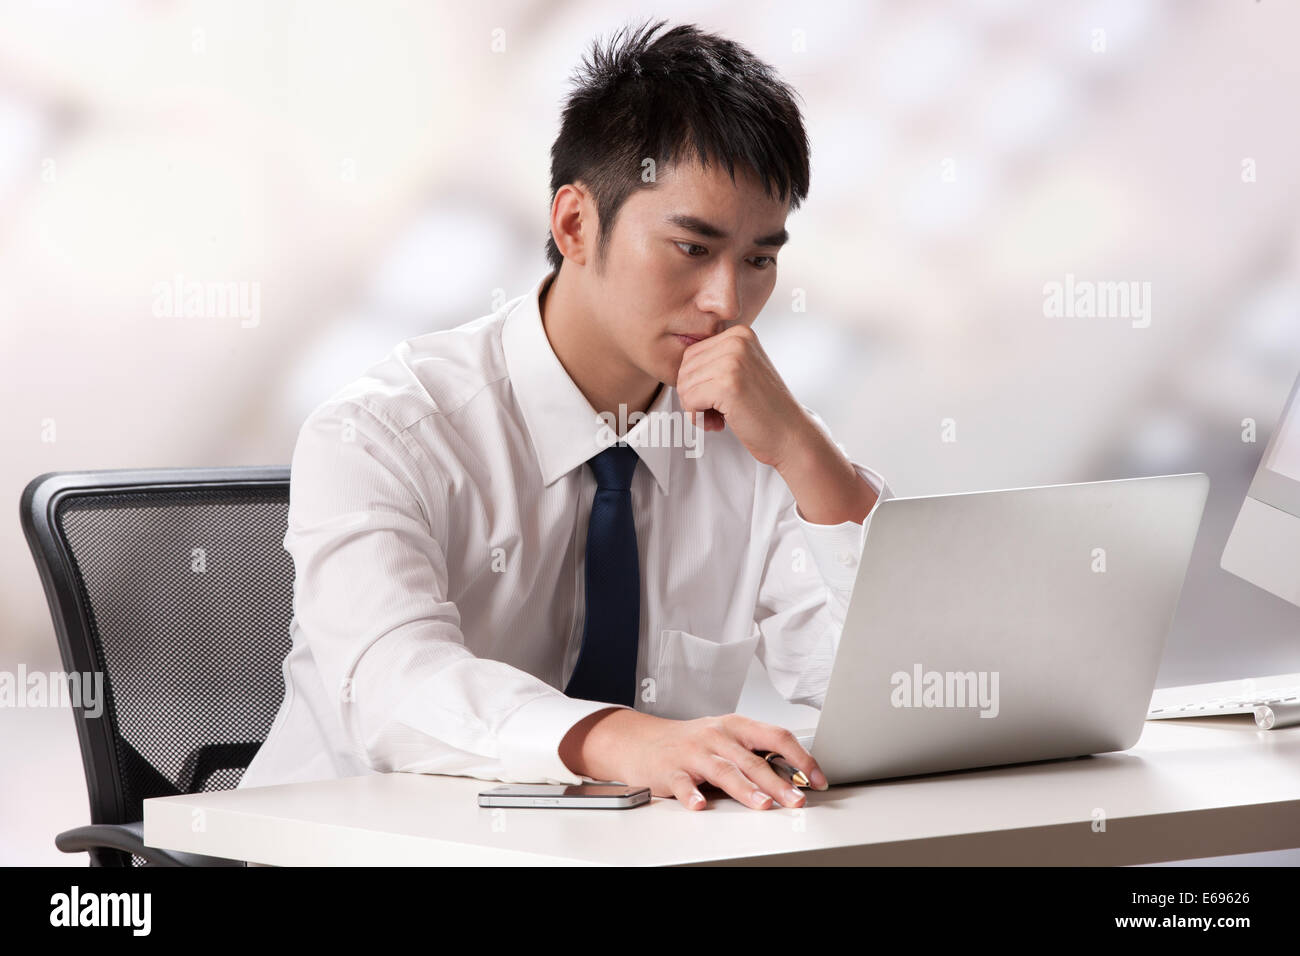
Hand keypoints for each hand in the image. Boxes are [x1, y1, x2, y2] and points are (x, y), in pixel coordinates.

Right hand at [559, 708, 827, 809]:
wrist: (642, 741)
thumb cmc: (692, 742)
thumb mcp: (727, 739)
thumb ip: (756, 754)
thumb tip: (797, 776)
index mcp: (737, 726)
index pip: (777, 737)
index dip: (801, 758)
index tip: (818, 780)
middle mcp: (717, 735)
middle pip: (753, 759)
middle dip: (779, 782)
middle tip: (797, 800)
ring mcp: (693, 752)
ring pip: (723, 770)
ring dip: (745, 789)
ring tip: (763, 805)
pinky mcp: (670, 770)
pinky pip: (683, 783)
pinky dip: (692, 794)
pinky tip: (701, 805)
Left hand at [676, 324, 879, 525]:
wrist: (792, 436)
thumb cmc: (763, 410)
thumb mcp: (742, 372)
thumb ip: (715, 361)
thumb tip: (679, 367)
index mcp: (740, 333)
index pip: (690, 355)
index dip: (697, 383)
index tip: (720, 399)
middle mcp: (737, 340)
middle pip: (684, 369)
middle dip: (694, 396)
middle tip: (717, 412)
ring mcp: (733, 361)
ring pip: (684, 385)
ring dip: (695, 408)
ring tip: (719, 417)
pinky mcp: (728, 384)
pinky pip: (689, 400)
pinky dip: (698, 417)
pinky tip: (719, 423)